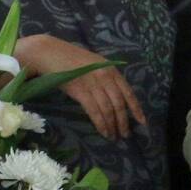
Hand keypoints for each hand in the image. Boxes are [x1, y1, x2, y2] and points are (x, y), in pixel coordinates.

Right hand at [16, 34, 145, 140]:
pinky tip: (103, 132)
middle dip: (124, 121)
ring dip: (112, 125)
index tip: (142, 122)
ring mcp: (93, 83)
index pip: (128, 92)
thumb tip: (115, 98)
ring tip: (114, 136)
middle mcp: (105, 76)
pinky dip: (101, 124)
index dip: (136, 108)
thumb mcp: (93, 64)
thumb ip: (105, 77)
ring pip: (108, 109)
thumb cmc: (69, 59)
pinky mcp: (80, 91)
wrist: (48, 53)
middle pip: (119, 103)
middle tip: (125, 134)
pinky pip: (95, 111)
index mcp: (110, 69)